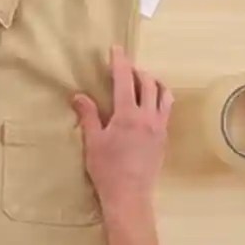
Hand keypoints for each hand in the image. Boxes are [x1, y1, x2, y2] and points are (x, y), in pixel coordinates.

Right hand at [72, 45, 172, 222]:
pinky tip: (148, 106)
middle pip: (149, 83)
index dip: (120, 62)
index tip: (116, 49)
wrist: (129, 196)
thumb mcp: (93, 141)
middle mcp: (148, 117)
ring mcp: (160, 127)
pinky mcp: (164, 138)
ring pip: (164, 95)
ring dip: (154, 83)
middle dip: (137, 71)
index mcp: (128, 115)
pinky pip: (166, 111)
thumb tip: (79, 96)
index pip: (125, 80)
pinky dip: (158, 100)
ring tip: (143, 82)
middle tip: (125, 68)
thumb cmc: (107, 169)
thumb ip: (88, 115)